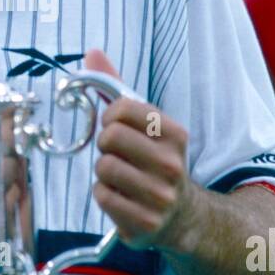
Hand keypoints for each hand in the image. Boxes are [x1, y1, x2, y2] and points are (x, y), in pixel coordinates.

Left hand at [83, 49, 197, 252]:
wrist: (182, 216)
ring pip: (104, 168)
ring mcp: (160, 196)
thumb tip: (92, 51)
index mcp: (176, 133)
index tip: (116, 126)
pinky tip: (122, 197)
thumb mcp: (146, 124)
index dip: (110, 116)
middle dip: (105, 144)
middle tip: (118, 153)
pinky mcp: (146, 222)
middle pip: (109, 137)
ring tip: (121, 176)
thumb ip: (118, 87)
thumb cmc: (154, 161)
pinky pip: (102, 196)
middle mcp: (172, 164)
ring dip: (104, 172)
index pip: (122, 108)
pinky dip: (105, 195)